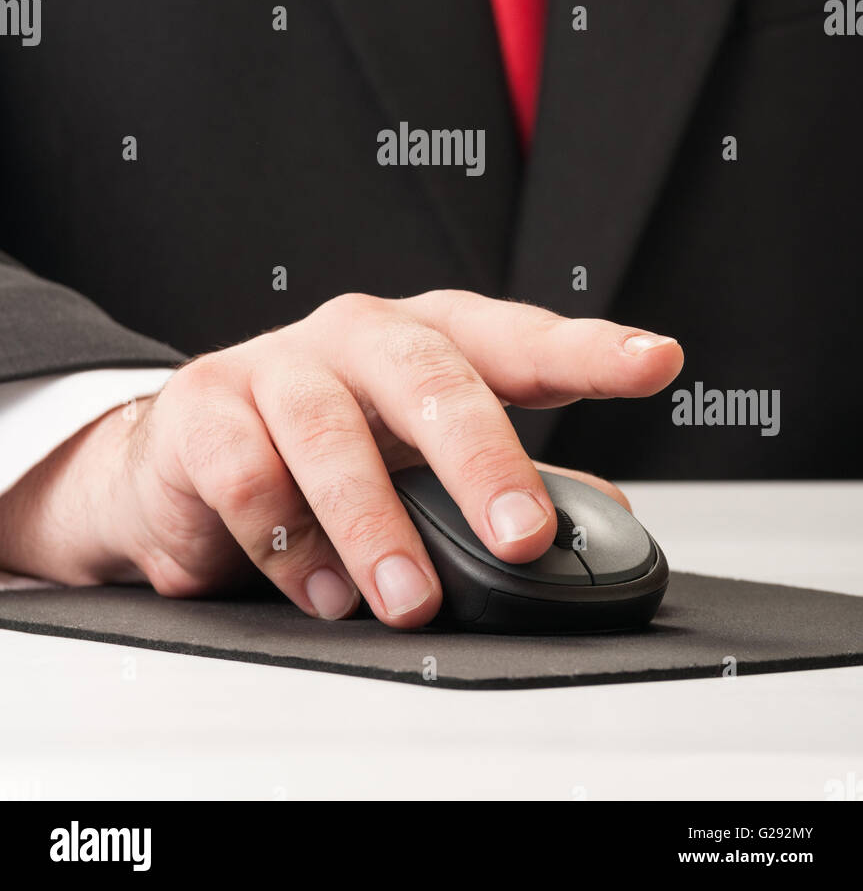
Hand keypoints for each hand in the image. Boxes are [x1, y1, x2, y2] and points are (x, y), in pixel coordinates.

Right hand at [0, 291, 682, 626]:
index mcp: (430, 340)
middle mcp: (360, 337)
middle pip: (430, 376)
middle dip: (482, 459)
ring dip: (374, 524)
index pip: (519, 338)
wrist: (186, 457)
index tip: (656, 361)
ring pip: (331, 430)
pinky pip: (248, 473)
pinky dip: (287, 541)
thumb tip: (606, 520)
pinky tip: (319, 587)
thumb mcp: (421, 460)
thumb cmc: (326, 447)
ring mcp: (279, 363)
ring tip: (408, 597)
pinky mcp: (205, 406)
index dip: (589, 348)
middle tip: (520, 537)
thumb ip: (509, 481)